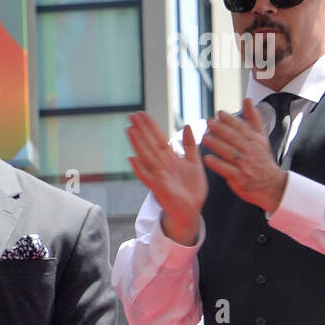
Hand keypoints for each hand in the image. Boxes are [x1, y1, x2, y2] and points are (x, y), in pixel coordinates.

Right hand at [126, 112, 206, 245]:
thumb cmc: (191, 188)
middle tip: (132, 115)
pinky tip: (132, 159)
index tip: (142, 113)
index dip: (151, 126)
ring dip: (138, 144)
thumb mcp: (194, 163)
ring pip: (146, 156)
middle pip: (150, 144)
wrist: (191, 210)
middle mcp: (162, 165)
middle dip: (142, 129)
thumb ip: (190, 145)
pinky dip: (139, 169)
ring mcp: (159, 176)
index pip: (158, 138)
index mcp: (170, 158)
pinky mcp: (159, 188)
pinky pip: (147, 177)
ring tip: (130, 130)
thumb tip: (187, 125)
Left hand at [200, 99, 287, 212]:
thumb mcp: (261, 137)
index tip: (219, 113)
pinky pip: (227, 170)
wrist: (271, 184)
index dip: (231, 120)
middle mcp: (251, 151)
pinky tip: (207, 159)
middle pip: (235, 138)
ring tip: (205, 138)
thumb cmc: (262, 158)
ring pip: (230, 153)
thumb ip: (253, 118)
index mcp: (255, 140)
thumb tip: (248, 99)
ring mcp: (245, 165)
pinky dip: (217, 164)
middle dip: (221, 129)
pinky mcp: (240, 178)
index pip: (242, 127)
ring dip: (217, 145)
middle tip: (208, 122)